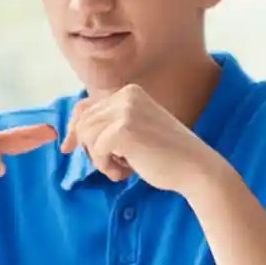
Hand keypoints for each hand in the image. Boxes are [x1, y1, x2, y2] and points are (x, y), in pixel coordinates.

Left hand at [60, 84, 220, 193]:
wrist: (197, 168)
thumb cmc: (168, 155)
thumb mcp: (136, 131)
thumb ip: (110, 126)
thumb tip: (69, 136)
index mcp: (130, 92)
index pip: (85, 107)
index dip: (74, 129)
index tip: (68, 148)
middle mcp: (126, 96)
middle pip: (83, 123)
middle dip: (91, 149)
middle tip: (114, 165)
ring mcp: (125, 111)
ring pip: (86, 136)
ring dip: (100, 159)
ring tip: (122, 169)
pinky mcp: (123, 130)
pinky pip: (96, 150)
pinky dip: (106, 167)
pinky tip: (126, 172)